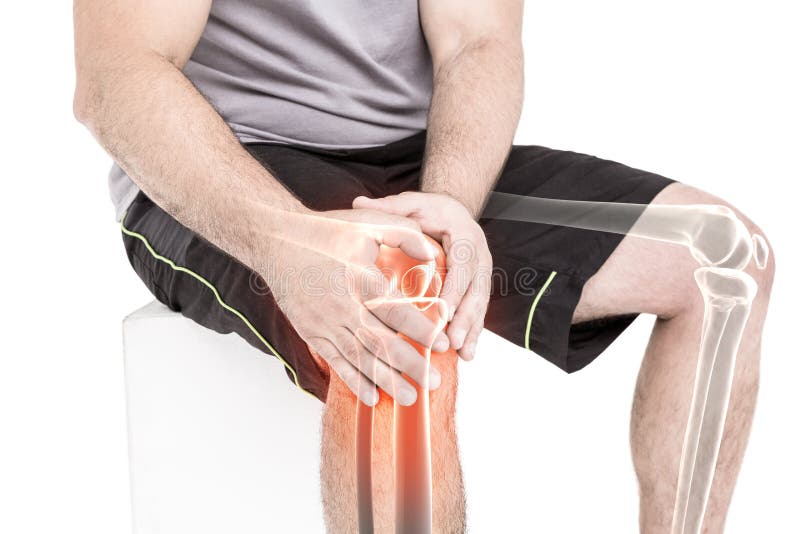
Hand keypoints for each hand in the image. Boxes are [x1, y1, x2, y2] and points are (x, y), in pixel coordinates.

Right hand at [261, 208, 448, 405]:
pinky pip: (335, 361)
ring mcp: (325, 323)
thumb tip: (434, 256)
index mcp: (361, 279)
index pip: (397, 312)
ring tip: (409, 398)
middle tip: (435, 383)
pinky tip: (371, 397)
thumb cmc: (327, 231)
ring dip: (385, 380)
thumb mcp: (368, 223)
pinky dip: (353, 380)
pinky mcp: (311, 332)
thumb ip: (405, 236)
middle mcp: (343, 306)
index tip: (444, 345)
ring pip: (360, 357)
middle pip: (381, 342)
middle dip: (410, 366)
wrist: (276, 242)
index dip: (422, 331)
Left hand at [353, 192, 490, 359]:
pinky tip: (466, 355)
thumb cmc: (428, 210)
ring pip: (480, 304)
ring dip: (471, 330)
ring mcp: (481, 272)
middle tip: (452, 340)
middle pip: (476, 289)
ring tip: (461, 354)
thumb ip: (388, 207)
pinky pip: (478, 311)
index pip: (463, 263)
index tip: (443, 312)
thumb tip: (357, 202)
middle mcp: (479, 254)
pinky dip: (473, 333)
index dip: (455, 289)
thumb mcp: (410, 205)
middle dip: (465, 317)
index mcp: (464, 234)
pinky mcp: (478, 286)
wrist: (451, 212)